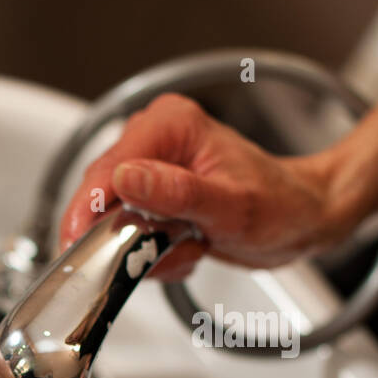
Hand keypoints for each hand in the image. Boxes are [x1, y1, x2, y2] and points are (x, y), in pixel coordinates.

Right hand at [57, 93, 350, 282]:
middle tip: (166, 251)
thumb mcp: (231, 206)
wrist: (300, 218)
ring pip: (111, 222)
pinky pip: (125, 233)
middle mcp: (154, 139)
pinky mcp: (148, 193)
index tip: (77, 243)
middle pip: (102, 196)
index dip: (87, 210)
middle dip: (126, 236)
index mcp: (170, 125)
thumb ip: (176, 193)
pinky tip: (186, 246)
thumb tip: (124, 179)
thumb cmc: (280, 205)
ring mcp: (149, 167)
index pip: (107, 169)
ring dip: (144, 248)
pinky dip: (151, 252)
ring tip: (189, 246)